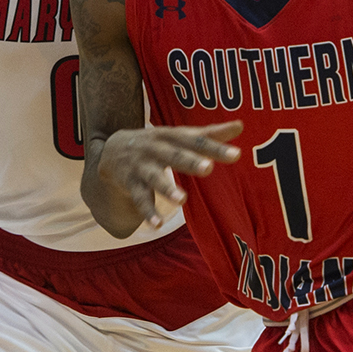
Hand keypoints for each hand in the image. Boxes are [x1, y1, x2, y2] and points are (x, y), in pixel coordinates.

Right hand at [99, 120, 243, 228]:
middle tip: (207, 168)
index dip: (215, 147)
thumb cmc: (157, 143)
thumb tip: (240, 126)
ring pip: (154, 178)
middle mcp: (156, 149)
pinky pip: (140, 199)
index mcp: (172, 136)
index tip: (236, 155)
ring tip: (182, 200)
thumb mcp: (180, 135)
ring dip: (167, 188)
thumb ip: (209, 134)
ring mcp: (142, 167)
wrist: (112, 148)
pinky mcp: (131, 184)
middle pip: (174, 155)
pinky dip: (147, 212)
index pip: (196, 141)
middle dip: (189, 161)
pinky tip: (157, 225)